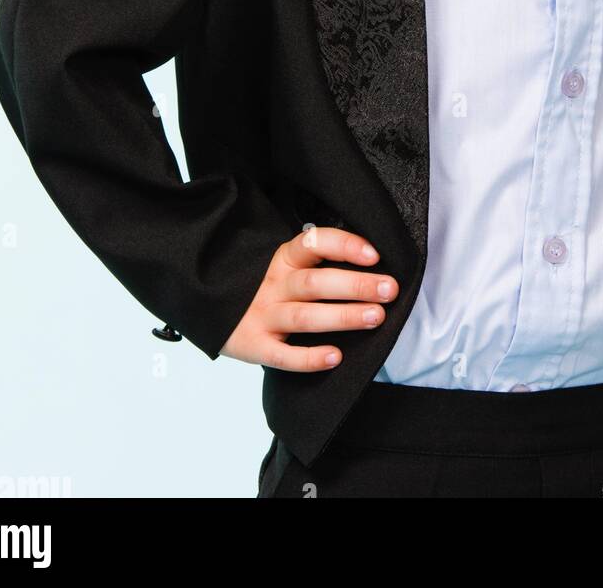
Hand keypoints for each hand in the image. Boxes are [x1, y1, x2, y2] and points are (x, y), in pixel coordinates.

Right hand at [219, 227, 399, 368]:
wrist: (214, 311)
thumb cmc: (268, 289)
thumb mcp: (287, 267)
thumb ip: (319, 265)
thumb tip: (373, 265)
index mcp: (284, 259)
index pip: (314, 244)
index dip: (344, 246)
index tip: (374, 255)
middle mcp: (273, 285)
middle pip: (315, 282)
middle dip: (356, 285)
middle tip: (389, 289)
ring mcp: (262, 316)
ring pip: (304, 317)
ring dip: (342, 316)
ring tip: (375, 317)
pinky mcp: (254, 347)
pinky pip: (283, 356)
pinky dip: (310, 358)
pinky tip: (336, 357)